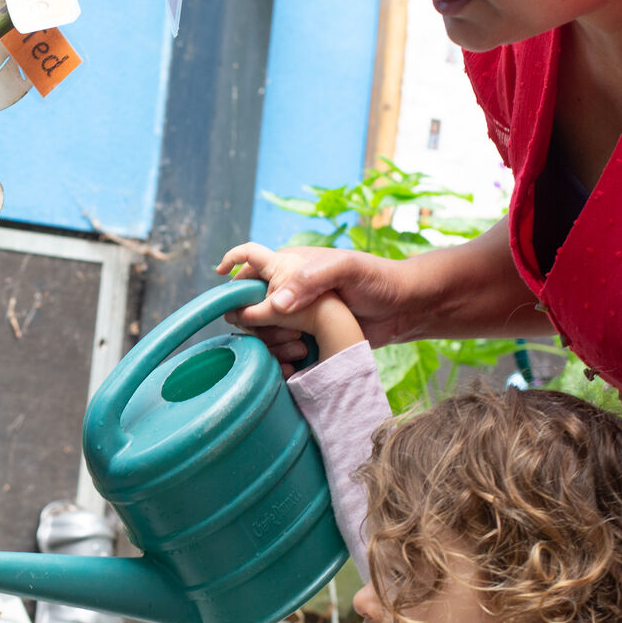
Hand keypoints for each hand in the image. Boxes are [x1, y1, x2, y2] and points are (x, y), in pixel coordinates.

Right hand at [216, 245, 366, 373]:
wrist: (403, 310)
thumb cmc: (377, 281)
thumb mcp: (346, 271)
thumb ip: (309, 280)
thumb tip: (275, 303)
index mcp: (290, 265)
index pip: (250, 257)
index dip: (232, 262)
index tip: (219, 274)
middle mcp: (287, 288)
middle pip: (247, 301)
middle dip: (252, 318)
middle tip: (274, 330)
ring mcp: (295, 314)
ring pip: (259, 329)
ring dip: (268, 341)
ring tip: (298, 347)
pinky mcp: (305, 336)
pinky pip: (277, 347)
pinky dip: (277, 357)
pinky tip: (291, 365)